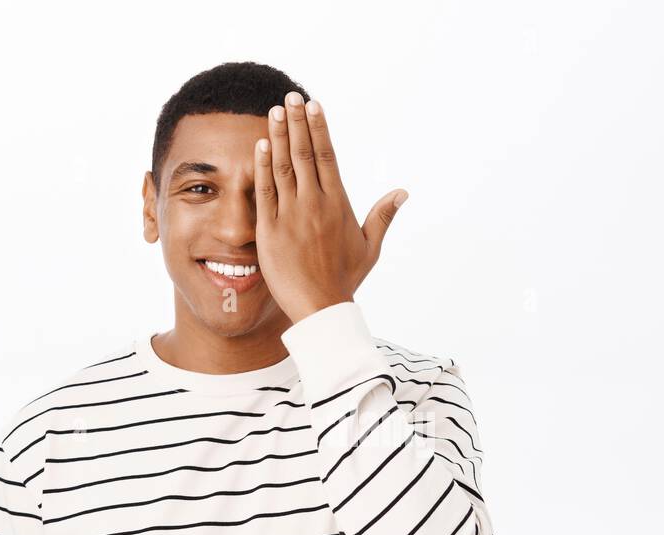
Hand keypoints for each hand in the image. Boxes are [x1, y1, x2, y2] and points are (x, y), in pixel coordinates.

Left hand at [254, 91, 407, 323]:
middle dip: (297, 123)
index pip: (327, 156)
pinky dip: (263, 167)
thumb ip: (382, 216)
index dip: (319, 128)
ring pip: (283, 167)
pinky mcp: (271, 230)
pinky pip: (265, 192)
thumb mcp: (369, 247)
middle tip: (290, 98)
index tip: (313, 105)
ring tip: (275, 111)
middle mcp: (315, 204)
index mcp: (338, 205)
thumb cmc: (345, 279)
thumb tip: (402, 193)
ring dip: (278, 137)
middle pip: (304, 154)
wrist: (321, 308)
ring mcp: (292, 216)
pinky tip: (261, 146)